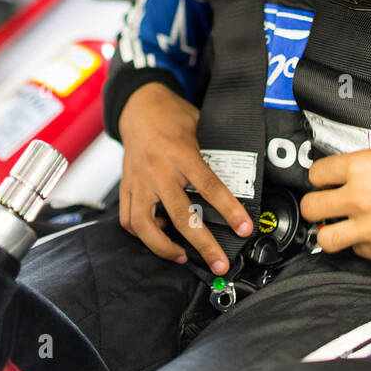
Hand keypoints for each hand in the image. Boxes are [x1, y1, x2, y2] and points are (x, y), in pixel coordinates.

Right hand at [118, 83, 252, 273]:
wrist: (139, 106)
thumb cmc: (174, 117)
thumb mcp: (200, 126)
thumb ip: (214, 151)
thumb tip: (240, 177)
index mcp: (181, 153)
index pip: (209, 187)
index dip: (229, 211)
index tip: (244, 229)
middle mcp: (158, 170)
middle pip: (181, 215)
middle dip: (203, 244)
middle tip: (220, 264)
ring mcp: (138, 180)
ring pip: (145, 225)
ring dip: (164, 247)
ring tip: (182, 257)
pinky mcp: (125, 187)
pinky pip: (128, 219)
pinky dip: (143, 235)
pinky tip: (158, 238)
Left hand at [299, 139, 370, 262]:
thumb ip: (365, 166)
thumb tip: (346, 178)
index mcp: (361, 167)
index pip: (316, 175)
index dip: (322, 178)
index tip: (327, 182)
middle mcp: (361, 198)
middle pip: (312, 208)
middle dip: (317, 206)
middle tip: (328, 206)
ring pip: (326, 238)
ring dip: (332, 231)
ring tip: (345, 226)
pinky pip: (360, 252)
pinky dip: (364, 244)